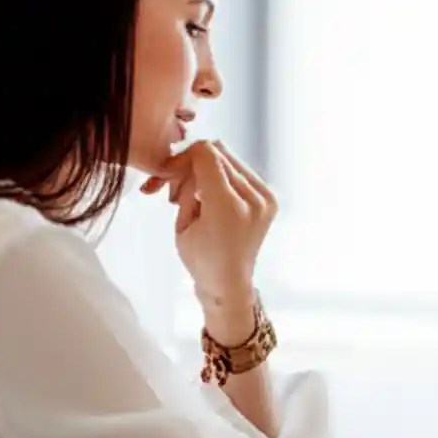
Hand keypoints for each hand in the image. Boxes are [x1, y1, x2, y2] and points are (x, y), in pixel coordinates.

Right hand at [141, 141, 276, 306]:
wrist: (230, 284)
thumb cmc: (201, 260)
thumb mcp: (184, 223)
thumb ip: (188, 187)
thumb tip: (189, 156)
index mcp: (228, 207)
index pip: (205, 154)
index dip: (181, 159)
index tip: (166, 175)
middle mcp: (254, 200)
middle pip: (217, 153)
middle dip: (191, 164)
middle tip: (174, 190)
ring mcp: (266, 198)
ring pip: (229, 159)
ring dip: (206, 170)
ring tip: (192, 197)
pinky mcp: (271, 199)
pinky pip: (241, 171)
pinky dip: (222, 177)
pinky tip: (209, 197)